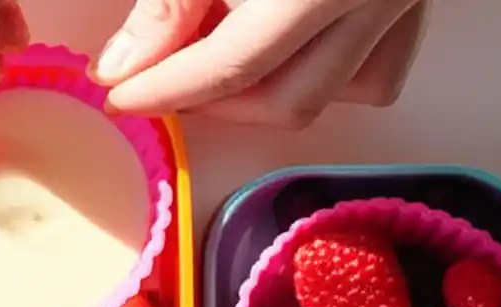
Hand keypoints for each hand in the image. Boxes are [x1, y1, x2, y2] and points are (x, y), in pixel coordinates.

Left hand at [93, 0, 430, 127]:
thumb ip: (169, 1)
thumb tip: (126, 66)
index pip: (232, 65)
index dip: (165, 90)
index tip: (121, 94)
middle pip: (288, 98)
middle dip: (215, 102)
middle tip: (159, 80)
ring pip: (344, 89)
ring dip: (274, 90)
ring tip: (217, 56)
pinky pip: (380, 62)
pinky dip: (328, 67)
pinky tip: (283, 40)